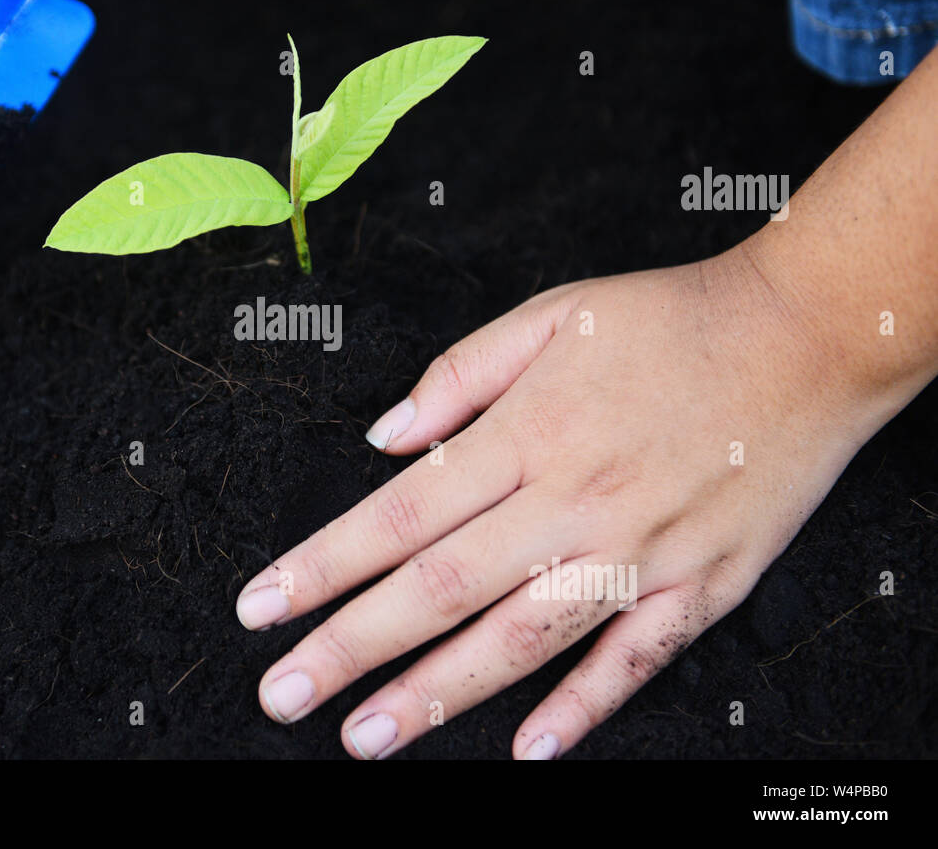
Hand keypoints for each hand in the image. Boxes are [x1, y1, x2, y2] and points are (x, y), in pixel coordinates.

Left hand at [234, 246, 888, 758]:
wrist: (806, 336)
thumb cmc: (670, 320)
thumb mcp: (551, 315)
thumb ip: (457, 376)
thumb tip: (382, 439)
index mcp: (528, 433)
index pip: (398, 515)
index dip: (322, 566)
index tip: (260, 608)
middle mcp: (574, 500)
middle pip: (441, 588)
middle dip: (351, 647)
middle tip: (282, 694)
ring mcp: (640, 551)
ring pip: (521, 639)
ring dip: (438, 693)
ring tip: (366, 736)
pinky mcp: (701, 586)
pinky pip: (633, 661)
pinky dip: (581, 709)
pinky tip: (526, 750)